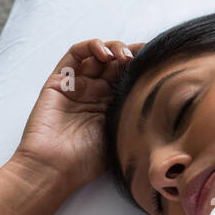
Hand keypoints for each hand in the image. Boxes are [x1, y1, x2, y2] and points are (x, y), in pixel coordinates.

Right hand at [14, 37, 145, 193]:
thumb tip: (159, 95)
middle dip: (132, 54)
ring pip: (97, 54)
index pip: (128, 78)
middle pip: (115, 63)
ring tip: (125, 58)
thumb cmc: (86, 160)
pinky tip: (105, 55)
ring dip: (114, 48)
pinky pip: (74, 54)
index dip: (143, 66)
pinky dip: (91, 47)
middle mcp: (94, 93)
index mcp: (111, 107)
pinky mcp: (59, 80)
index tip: (160, 62)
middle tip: (145, 57)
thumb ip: (132, 112)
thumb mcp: (120, 134)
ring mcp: (77, 86)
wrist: (54, 168)